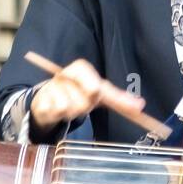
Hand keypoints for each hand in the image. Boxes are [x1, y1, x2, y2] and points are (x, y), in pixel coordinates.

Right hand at [30, 58, 144, 129]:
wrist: (47, 98)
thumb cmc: (78, 91)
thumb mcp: (99, 91)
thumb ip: (119, 98)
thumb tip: (140, 105)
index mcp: (81, 68)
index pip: (98, 86)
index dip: (112, 99)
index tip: (116, 105)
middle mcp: (66, 74)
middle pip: (87, 100)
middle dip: (87, 105)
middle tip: (84, 102)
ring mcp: (53, 87)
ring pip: (73, 110)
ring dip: (74, 112)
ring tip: (69, 104)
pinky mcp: (42, 101)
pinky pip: (59, 114)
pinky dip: (60, 116)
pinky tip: (57, 109)